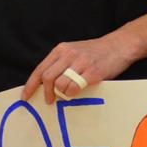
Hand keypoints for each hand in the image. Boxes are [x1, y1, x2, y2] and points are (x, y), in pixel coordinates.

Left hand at [21, 32, 141, 102]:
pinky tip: (78, 91)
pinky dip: (73, 93)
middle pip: (48, 78)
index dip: (31, 85)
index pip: (40, 69)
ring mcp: (81, 63)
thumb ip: (60, 64)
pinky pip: (75, 88)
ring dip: (62, 93)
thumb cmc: (96, 51)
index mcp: (62, 49)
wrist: (120, 45)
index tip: (25, 97)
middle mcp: (69, 55)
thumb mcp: (74, 51)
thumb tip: (46, 84)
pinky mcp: (93, 72)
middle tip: (49, 101)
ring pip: (61, 84)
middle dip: (46, 93)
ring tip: (68, 94)